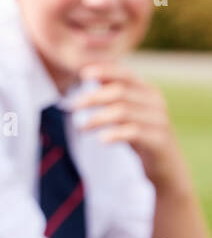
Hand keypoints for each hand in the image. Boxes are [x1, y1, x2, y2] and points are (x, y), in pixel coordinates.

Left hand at [73, 63, 187, 189]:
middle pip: (120, 92)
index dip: (105, 71)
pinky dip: (115, 134)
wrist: (166, 166)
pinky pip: (134, 132)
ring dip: (97, 118)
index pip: (125, 74)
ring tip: (81, 127)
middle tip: (72, 106)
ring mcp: (159, 120)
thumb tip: (87, 73)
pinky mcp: (159, 139)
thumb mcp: (126, 112)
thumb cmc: (140, 135)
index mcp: (147, 91)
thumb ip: (112, 94)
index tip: (83, 73)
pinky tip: (101, 139)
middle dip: (92, 97)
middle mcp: (155, 102)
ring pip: (123, 111)